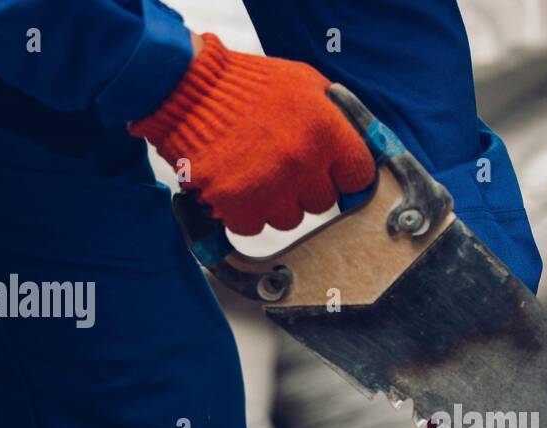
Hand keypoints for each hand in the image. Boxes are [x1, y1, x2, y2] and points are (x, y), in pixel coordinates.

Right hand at [132, 33, 374, 235]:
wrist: (187, 87)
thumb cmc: (247, 83)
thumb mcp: (304, 83)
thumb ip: (335, 114)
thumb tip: (357, 145)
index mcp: (326, 131)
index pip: (358, 176)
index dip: (343, 174)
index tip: (332, 172)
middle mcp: (302, 162)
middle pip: (323, 203)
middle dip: (306, 187)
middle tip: (282, 164)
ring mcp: (270, 187)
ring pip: (290, 219)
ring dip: (275, 202)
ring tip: (255, 171)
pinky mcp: (237, 204)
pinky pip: (254, 226)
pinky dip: (244, 212)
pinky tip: (236, 184)